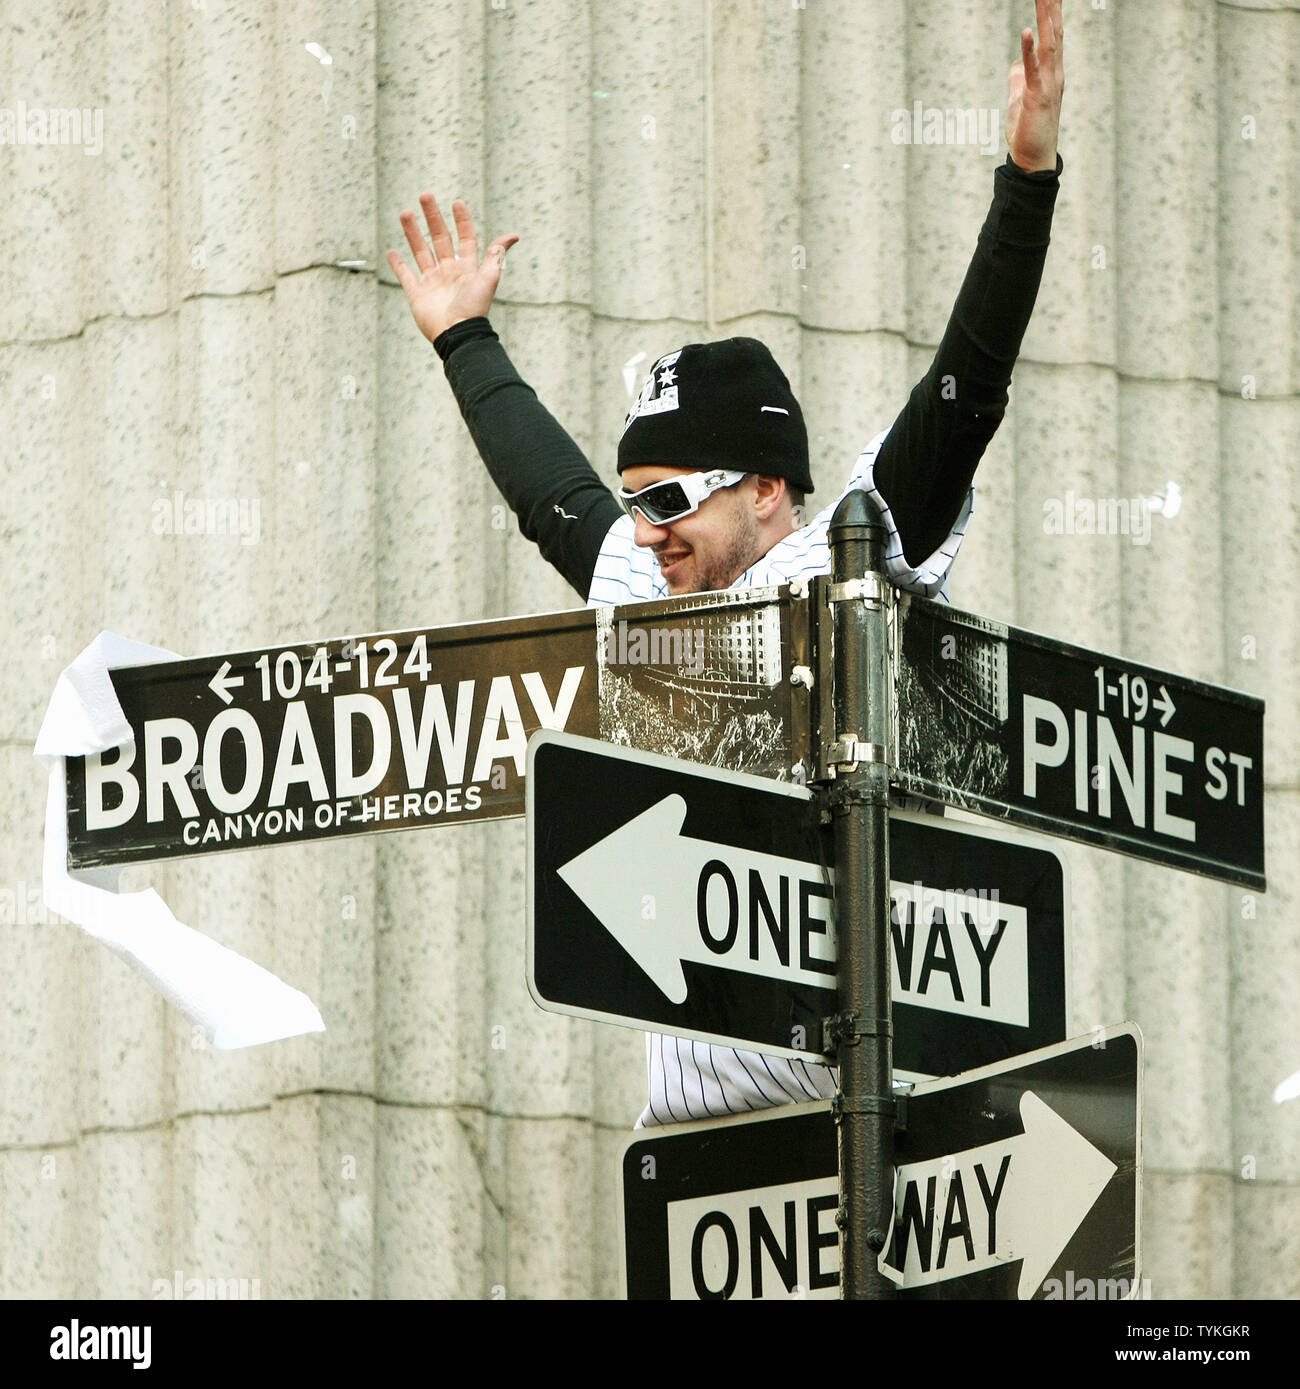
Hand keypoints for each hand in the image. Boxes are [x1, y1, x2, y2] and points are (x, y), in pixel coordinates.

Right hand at [386, 195, 518, 343]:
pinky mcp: (417, 294)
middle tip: (425, 195)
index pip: (465, 238)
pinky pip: (406, 276)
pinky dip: (398, 264)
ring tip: (406, 213)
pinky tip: (392, 251)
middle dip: (432, 217)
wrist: (456, 334)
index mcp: (467, 268)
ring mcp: (432, 282)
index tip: (457, 202)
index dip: (462, 221)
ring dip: (413, 233)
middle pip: (440, 239)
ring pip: (421, 251)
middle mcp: (449, 272)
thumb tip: (513, 235)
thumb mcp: (489, 278)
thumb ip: (496, 255)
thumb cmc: (474, 308)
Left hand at [1005, 0, 1064, 171]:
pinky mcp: (1036, 97)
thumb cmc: (1029, 132)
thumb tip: (1016, 63)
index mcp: (1052, 73)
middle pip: (1054, 32)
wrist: (1034, 160)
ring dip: (1045, 18)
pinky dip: (1029, 50)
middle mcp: (1055, 74)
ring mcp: (1048, 85)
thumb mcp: (1021, 99)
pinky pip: (1032, 70)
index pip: (1053, 35)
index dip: (1052, 12)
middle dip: (1052, 7)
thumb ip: (1019, 78)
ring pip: (1048, 44)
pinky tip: (1027, 31)